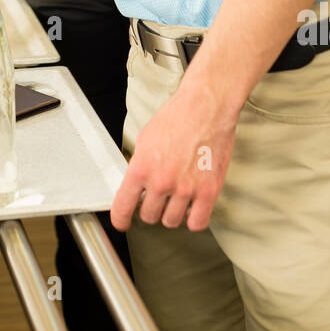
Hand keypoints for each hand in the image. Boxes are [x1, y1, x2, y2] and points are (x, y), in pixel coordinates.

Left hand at [111, 83, 236, 232]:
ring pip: (171, 221)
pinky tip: (192, 207)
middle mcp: (162, 182)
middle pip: (149, 216)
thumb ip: (139, 166)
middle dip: (151, 208)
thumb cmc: (177, 117)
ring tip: (176, 197)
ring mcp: (186, 189)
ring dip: (171, 212)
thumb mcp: (145, 139)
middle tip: (158, 197)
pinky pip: (197, 223)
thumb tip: (134, 186)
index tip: (123, 222)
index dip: (121, 219)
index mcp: (141, 168)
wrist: (206, 107)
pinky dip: (193, 219)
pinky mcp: (208, 191)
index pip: (123, 207)